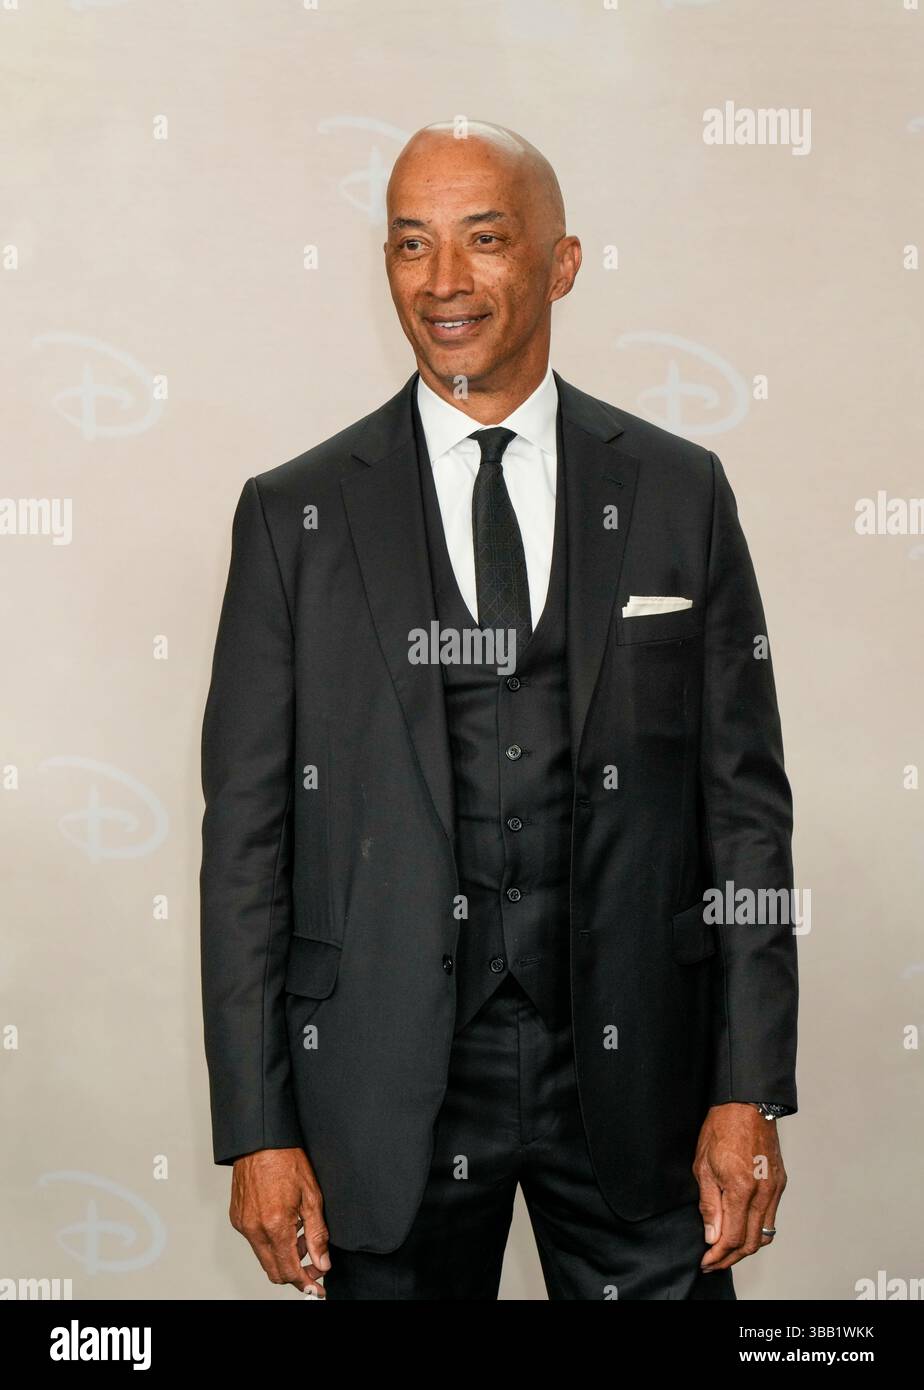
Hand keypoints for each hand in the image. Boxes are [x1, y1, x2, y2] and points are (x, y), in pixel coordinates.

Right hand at [229, 1147, 329, 1296]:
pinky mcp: (237, 1218)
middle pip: (274, 1271)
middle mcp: (254, 1229)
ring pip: (264, 1258)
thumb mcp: (312, 1196)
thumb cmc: (286, 1160)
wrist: (261, 1140)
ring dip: (284, 1256)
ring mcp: (243, 1225)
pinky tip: (286, 1224)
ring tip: (302, 1236)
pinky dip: (271, 1242)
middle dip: (296, 1272)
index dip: (306, 1282)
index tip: (318, 1285)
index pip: (289, 1271)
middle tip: (314, 1262)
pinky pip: (255, 1242)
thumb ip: (317, 1234)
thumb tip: (322, 1261)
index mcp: (275, 1225)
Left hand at [693, 1103, 786, 1272]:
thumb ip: (709, 1204)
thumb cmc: (722, 1129)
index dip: (718, 1255)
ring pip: (764, 1233)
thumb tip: (712, 1235)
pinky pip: (771, 1217)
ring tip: (727, 1250)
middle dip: (731, 1257)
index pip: (733, 1237)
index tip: (706, 1262)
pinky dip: (757, 1230)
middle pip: (751, 1242)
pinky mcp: (780, 1183)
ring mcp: (775, 1189)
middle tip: (714, 1262)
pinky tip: (742, 1228)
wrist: (747, 1105)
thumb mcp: (703, 1166)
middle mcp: (763, 1193)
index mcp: (742, 1189)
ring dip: (746, 1247)